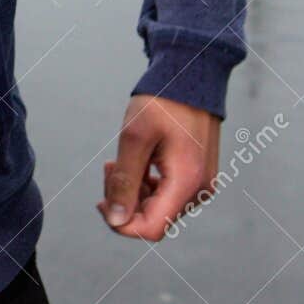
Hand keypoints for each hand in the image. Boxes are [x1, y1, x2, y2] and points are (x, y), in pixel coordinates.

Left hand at [96, 94, 220, 240]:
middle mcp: (199, 190)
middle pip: (154, 219)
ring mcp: (201, 183)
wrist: (190, 75)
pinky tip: (136, 162)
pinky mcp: (198, 175)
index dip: (121, 223)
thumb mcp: (134, 138)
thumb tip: (116, 220)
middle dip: (125, 201)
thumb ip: (125, 182)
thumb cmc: (162, 102)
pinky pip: (168, 193)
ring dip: (134, 191)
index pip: (151, 228)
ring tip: (120, 162)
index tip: (102, 200)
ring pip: (159, 207)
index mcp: (186, 182)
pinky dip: (147, 184)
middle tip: (111, 167)